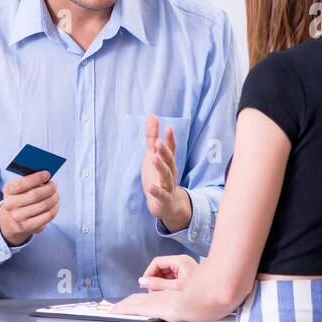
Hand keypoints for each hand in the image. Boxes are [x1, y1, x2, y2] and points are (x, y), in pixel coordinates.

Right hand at [0, 169, 57, 245]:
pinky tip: (54, 204)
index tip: (47, 174)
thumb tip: (47, 175)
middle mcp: (11, 205)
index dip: (36, 178)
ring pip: (44, 205)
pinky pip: (47, 216)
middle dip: (49, 188)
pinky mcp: (28, 226)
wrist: (13, 218)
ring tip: (55, 194)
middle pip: (35, 195)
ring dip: (54, 198)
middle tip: (54, 185)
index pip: (21, 184)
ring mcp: (18, 218)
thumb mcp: (20, 186)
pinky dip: (54, 208)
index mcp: (8, 191)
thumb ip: (30, 179)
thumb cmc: (20, 197)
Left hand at [111, 289, 186, 321]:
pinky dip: (119, 310)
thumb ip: (181, 305)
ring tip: (112, 311)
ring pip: (129, 303)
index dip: (137, 299)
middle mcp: (153, 297)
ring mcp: (148, 302)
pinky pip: (128, 309)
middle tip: (117, 306)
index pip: (146, 297)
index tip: (131, 301)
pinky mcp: (145, 308)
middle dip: (126, 302)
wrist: (191, 302)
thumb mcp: (186, 302)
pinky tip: (112, 313)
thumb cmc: (193, 303)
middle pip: (135, 299)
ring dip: (120, 307)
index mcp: (163, 296)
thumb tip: (185, 308)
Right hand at [138, 254, 199, 290]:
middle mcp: (182, 262)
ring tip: (158, 293)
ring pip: (166, 273)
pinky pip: (172, 277)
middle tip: (150, 290)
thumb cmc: (200, 290)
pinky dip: (166, 284)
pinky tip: (166, 292)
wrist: (217, 293)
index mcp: (179, 261)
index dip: (149, 272)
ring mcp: (184, 268)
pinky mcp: (186, 275)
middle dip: (154, 278)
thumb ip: (157, 284)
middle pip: (161, 267)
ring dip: (160, 282)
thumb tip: (142, 282)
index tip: (144, 283)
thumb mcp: (175, 288)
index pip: (157, 262)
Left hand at [141, 114, 190, 230]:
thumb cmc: (159, 177)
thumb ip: (152, 137)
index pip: (171, 149)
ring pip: (166, 176)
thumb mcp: (153, 156)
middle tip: (158, 142)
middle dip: (164, 152)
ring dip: (160, 167)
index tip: (168, 127)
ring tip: (153, 158)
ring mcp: (168, 186)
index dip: (170, 139)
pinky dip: (156, 191)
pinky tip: (150, 187)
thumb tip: (152, 115)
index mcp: (168, 163)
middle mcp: (170, 173)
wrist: (168, 205)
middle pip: (169, 161)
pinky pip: (161, 195)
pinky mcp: (163, 199)